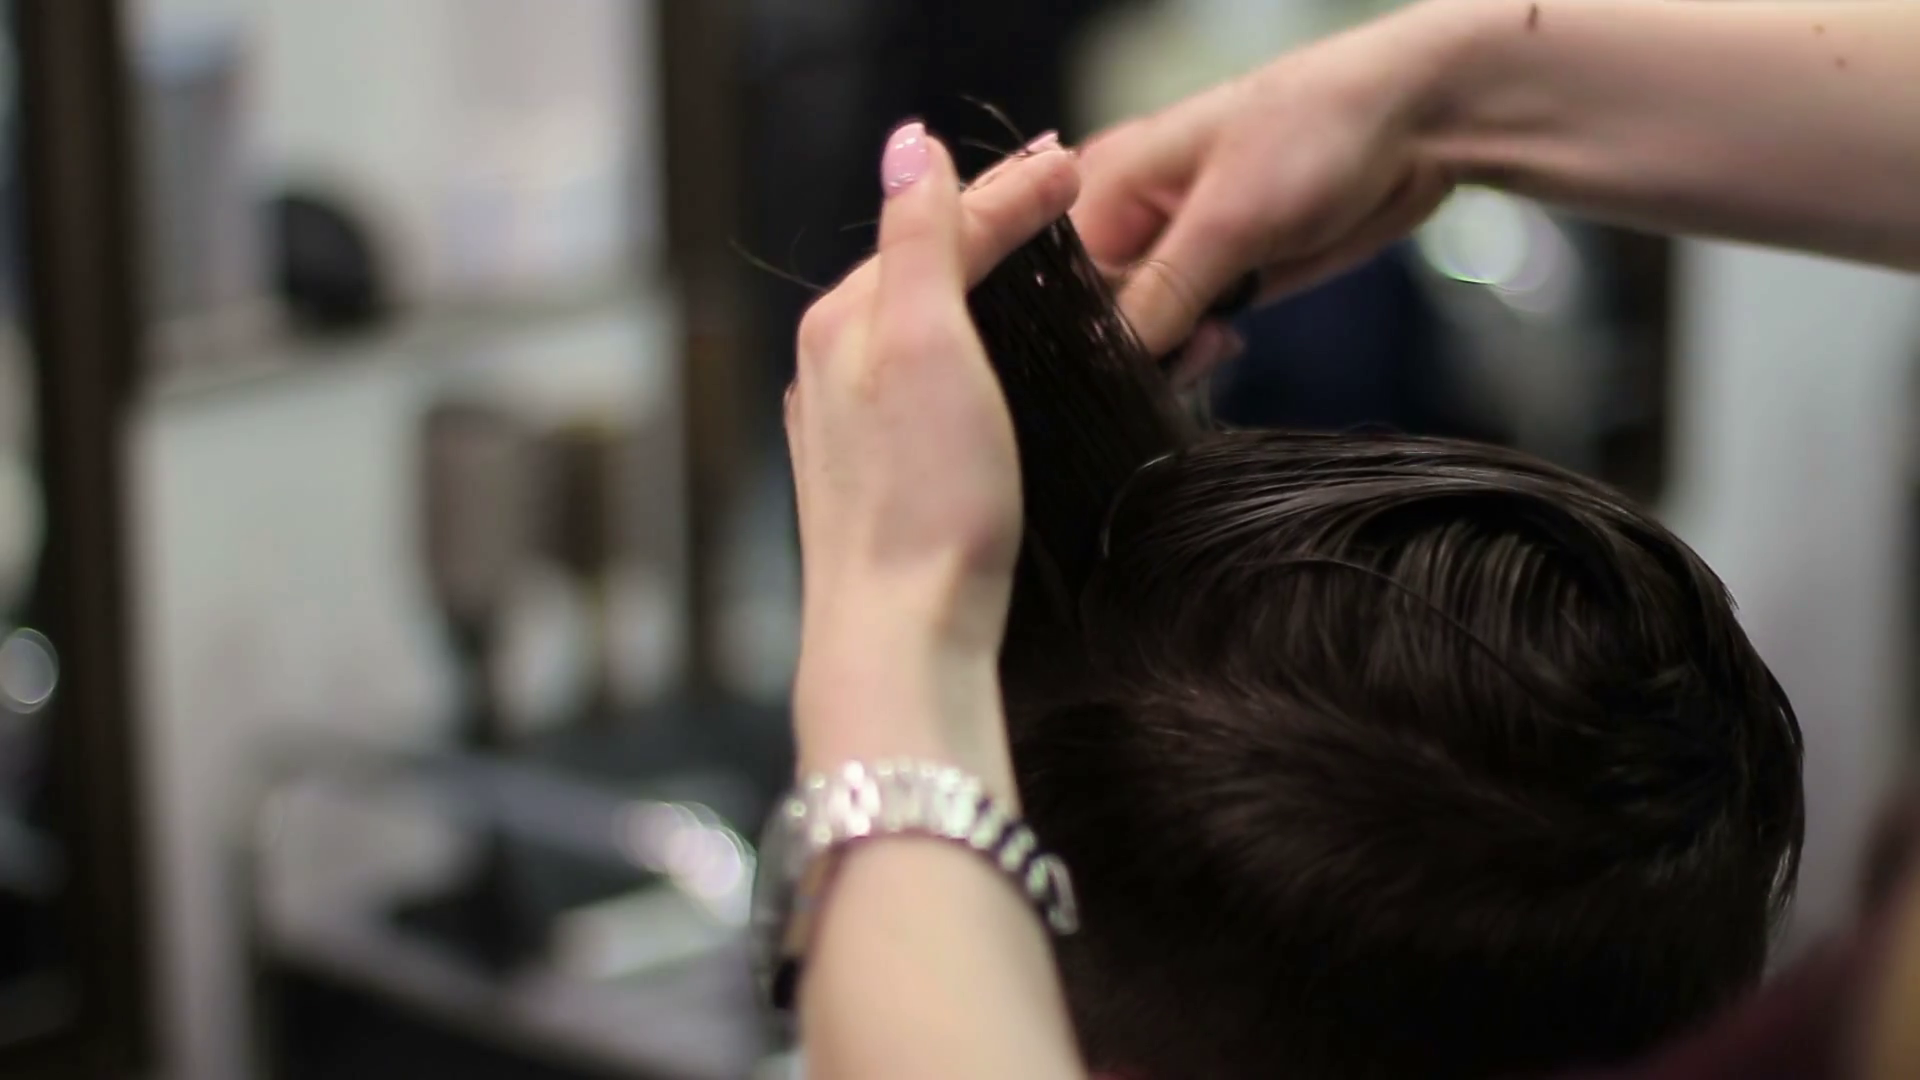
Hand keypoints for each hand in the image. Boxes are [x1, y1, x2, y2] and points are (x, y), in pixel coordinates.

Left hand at [786, 125, 1078, 783]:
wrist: (902, 639)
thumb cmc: (926, 502)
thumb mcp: (926, 345)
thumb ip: (920, 239)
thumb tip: (908, 146)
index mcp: (844, 323)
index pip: (935, 224)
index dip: (1008, 190)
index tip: (1071, 164)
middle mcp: (832, 367)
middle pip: (923, 265)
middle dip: (990, 222)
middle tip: (1060, 188)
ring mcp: (848, 425)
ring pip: (920, 321)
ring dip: (979, 280)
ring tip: (1034, 256)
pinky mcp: (875, 474)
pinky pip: (921, 375)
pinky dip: (967, 343)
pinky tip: (990, 359)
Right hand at [1072, 2, 1460, 363]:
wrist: (1415, 122)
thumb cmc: (1313, 133)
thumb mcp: (1228, 217)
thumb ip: (1163, 292)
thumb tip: (1109, 360)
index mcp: (1105, 184)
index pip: (1058, 281)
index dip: (1076, 331)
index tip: (1110, 369)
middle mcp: (1130, 219)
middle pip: (1095, 313)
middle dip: (1129, 348)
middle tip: (1178, 356)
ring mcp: (1177, 253)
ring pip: (1142, 333)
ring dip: (1170, 354)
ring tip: (1214, 343)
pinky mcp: (1223, 278)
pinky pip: (1187, 334)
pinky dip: (1200, 350)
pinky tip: (1225, 345)